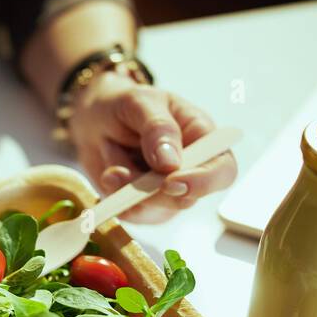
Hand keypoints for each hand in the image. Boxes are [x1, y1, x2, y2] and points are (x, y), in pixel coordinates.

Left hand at [67, 72, 236, 223]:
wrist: (94, 121)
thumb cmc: (125, 106)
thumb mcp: (139, 103)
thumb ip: (158, 129)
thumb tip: (171, 164)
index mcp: (202, 138)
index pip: (222, 169)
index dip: (204, 181)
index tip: (170, 181)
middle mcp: (191, 169)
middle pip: (187, 198)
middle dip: (152, 192)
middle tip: (118, 174)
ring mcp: (168, 191)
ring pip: (155, 208)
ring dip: (127, 190)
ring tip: (111, 167)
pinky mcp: (145, 206)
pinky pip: (133, 214)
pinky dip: (116, 198)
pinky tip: (110, 176)